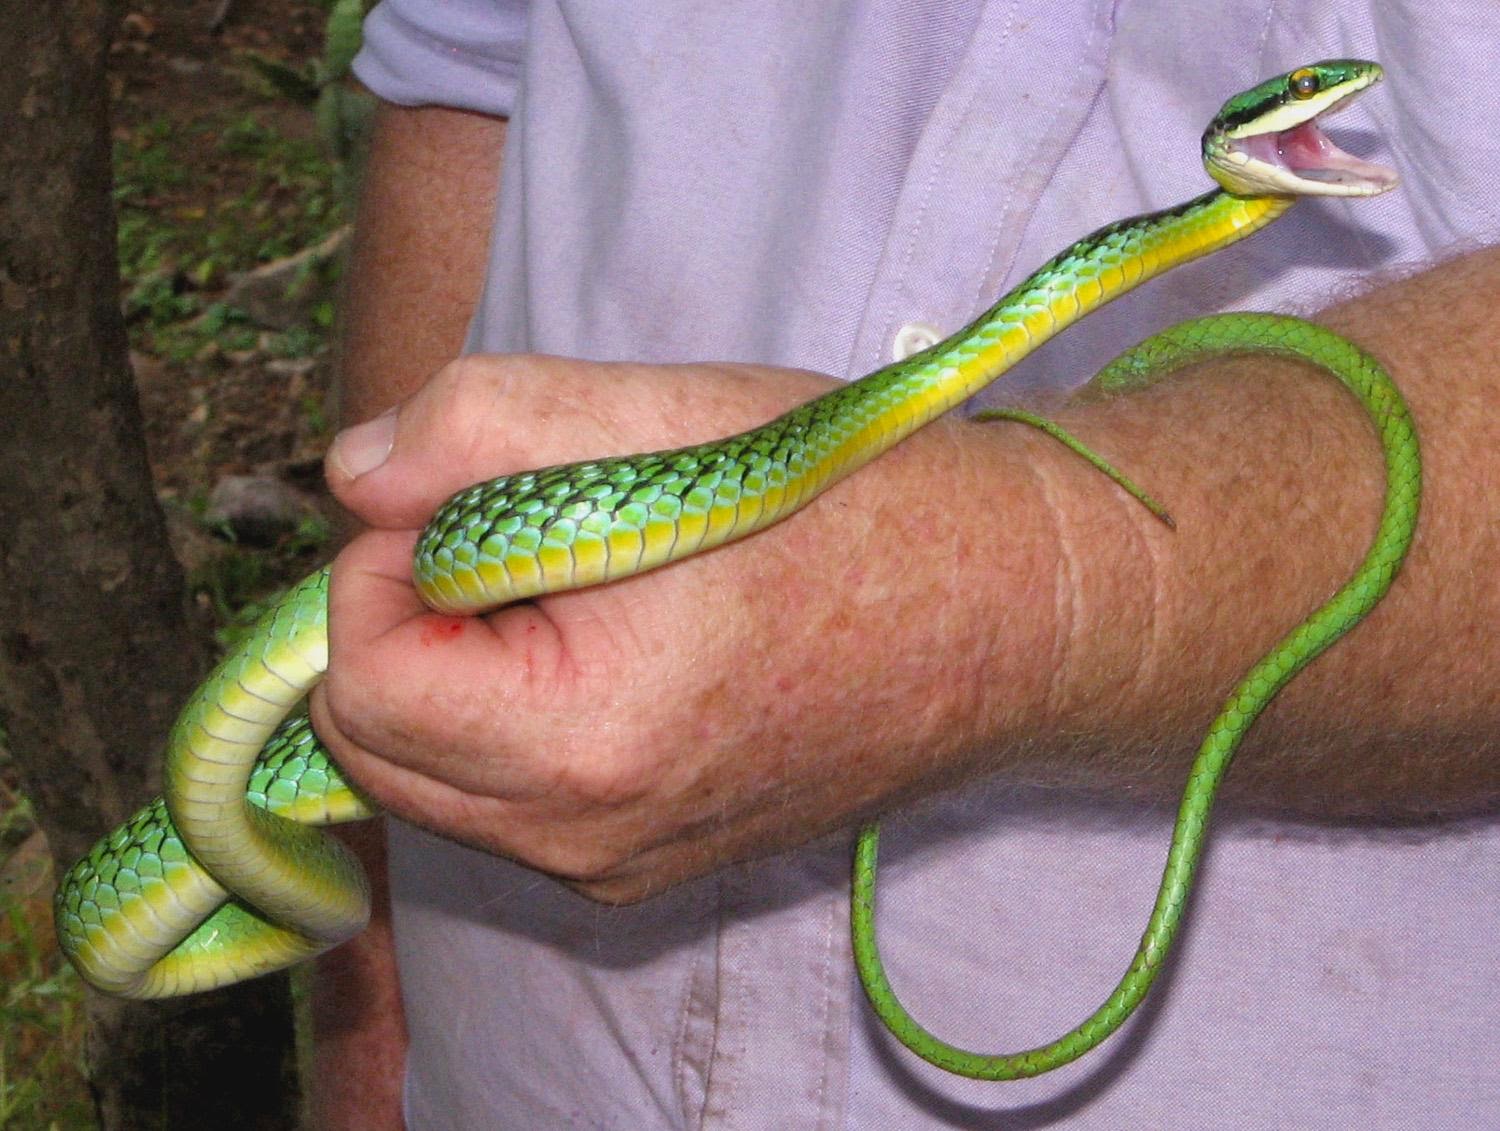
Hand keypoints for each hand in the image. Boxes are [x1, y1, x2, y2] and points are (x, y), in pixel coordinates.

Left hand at [312, 353, 1051, 900]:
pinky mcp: (653, 865)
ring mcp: (625, 868)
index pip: (362, 678)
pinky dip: (518, 717)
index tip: (484, 500)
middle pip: (383, 747)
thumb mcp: (657, 419)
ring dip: (467, 669)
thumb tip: (354, 476)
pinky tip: (623, 642)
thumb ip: (473, 427)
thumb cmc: (852, 506)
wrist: (1009, 608)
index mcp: (582, 746)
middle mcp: (592, 845)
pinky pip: (516, 801)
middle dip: (415, 624)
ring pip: (442, 776)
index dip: (390, 564)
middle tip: (527, 537)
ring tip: (590, 585)